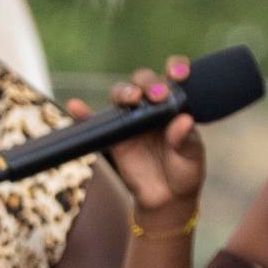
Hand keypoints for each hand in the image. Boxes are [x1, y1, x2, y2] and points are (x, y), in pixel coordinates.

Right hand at [81, 53, 205, 224]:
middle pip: (144, 81)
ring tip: (131, 98)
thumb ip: (186, 139)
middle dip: (149, 83)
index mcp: (175, 104)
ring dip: (124, 92)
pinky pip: (96, 122)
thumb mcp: (192, 156)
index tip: (180, 73)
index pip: (175, 78)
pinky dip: (83, 113)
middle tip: (157, 96)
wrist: (167, 198)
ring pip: (121, 95)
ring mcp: (131, 119)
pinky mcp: (114, 136)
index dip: (176, 69)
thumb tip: (184, 121)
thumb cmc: (184, 170)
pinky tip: (75, 106)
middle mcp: (152, 106)